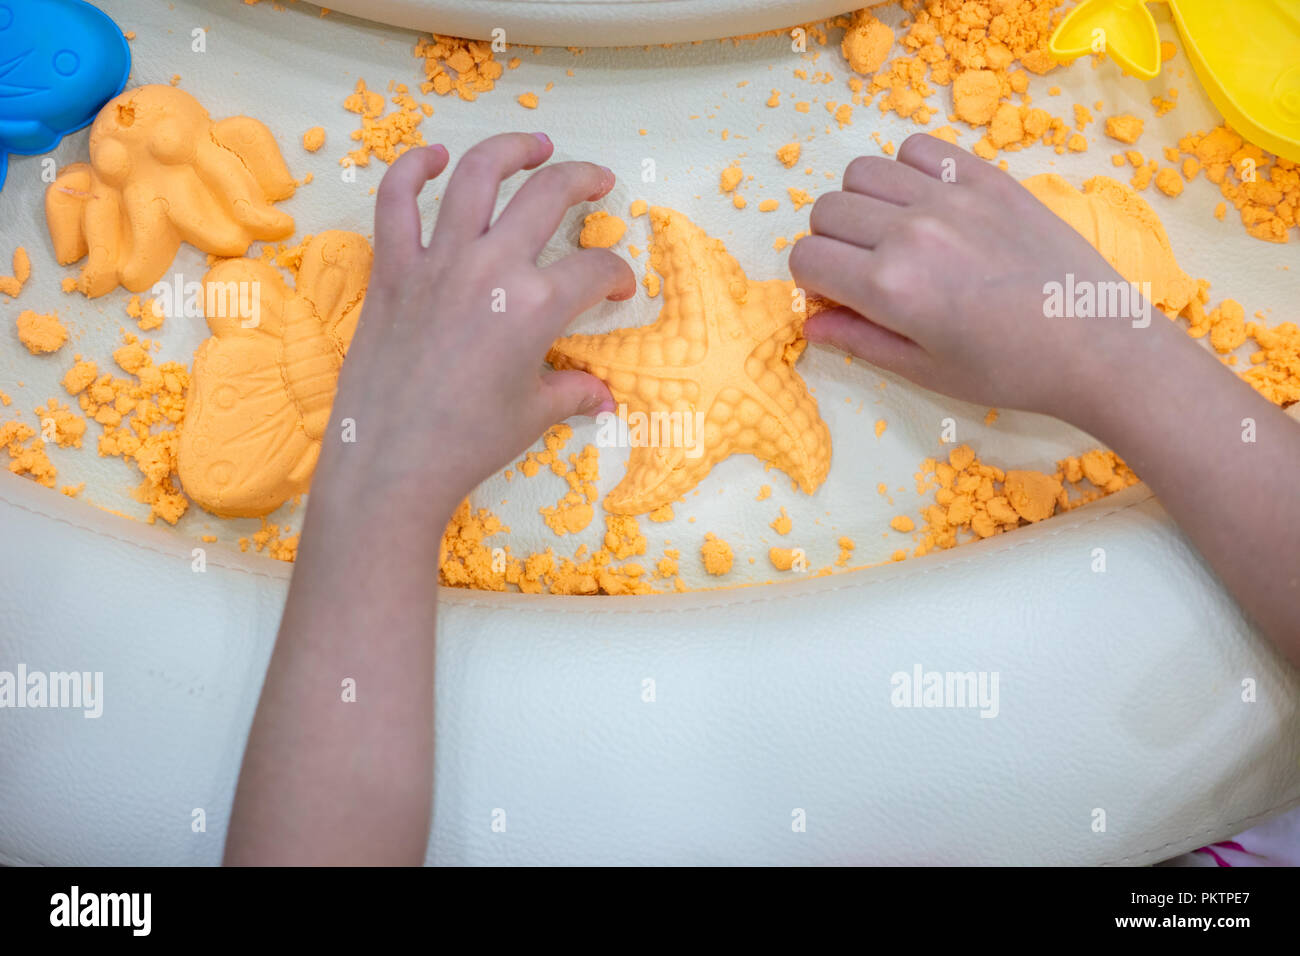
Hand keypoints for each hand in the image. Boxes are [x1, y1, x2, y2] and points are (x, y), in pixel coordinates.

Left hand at [317, 133, 634, 520]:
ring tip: (534, 144)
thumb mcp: (532, 415)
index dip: (615, 276)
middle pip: (548, 196)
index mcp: (537, 304)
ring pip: (478, 175)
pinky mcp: (392, 268)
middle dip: (583, 181)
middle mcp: (491, 266)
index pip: (594, 271)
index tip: (616, 289)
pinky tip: (433, 157)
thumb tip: (602, 398)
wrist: (391, 463)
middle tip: (596, 181)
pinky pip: (397, 200)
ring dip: (511, 149)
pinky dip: (413, 168)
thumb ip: (572, 392)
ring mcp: (438, 261)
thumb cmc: (468, 444)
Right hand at [790, 133, 1175, 421]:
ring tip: (893, 232)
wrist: (1097, 343)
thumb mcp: (926, 370)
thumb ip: (860, 340)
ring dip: (862, 203)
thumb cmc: (1010, 370)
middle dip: (831, 242)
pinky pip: (917, 148)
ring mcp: (950, 197)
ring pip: (862, 173)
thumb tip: (811, 323)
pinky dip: (906, 170)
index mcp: (890, 287)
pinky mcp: (986, 177)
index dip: (813, 280)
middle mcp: (910, 232)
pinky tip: (927, 203)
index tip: (838, 295)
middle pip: (827, 210)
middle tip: (864, 268)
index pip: (807, 258)